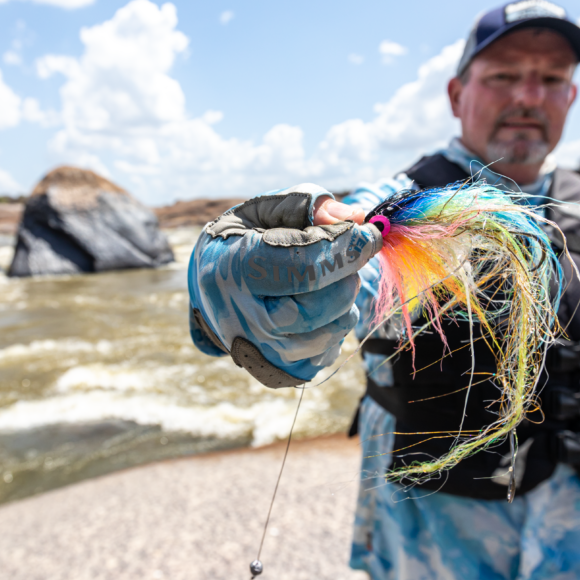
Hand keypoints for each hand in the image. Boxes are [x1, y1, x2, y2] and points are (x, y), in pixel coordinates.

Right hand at [188, 184, 379, 386]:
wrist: (209, 287)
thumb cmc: (243, 238)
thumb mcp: (264, 210)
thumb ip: (307, 207)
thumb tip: (358, 218)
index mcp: (232, 271)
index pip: (303, 267)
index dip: (346, 249)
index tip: (370, 234)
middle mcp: (240, 318)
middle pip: (317, 307)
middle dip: (346, 277)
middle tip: (348, 259)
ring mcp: (258, 351)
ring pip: (327, 334)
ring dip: (345, 304)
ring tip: (333, 282)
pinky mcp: (277, 372)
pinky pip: (326, 354)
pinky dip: (335, 327)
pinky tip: (321, 307)